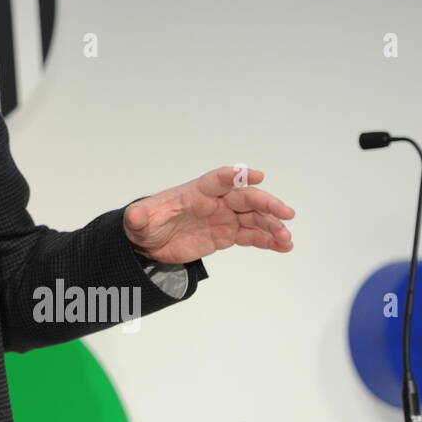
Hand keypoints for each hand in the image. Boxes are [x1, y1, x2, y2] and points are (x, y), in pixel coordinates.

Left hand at [122, 165, 294, 264]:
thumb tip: (135, 215)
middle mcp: (215, 202)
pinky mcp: (226, 235)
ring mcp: (223, 218)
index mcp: (195, 192)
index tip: (255, 175)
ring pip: (254, 218)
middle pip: (245, 198)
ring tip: (287, 239)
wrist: (149, 242)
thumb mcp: (138, 221)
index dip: (235, 176)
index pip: (217, 180)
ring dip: (272, 226)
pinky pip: (251, 235)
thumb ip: (139, 217)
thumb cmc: (146, 223)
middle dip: (267, 203)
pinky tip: (283, 246)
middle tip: (286, 214)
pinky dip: (268, 240)